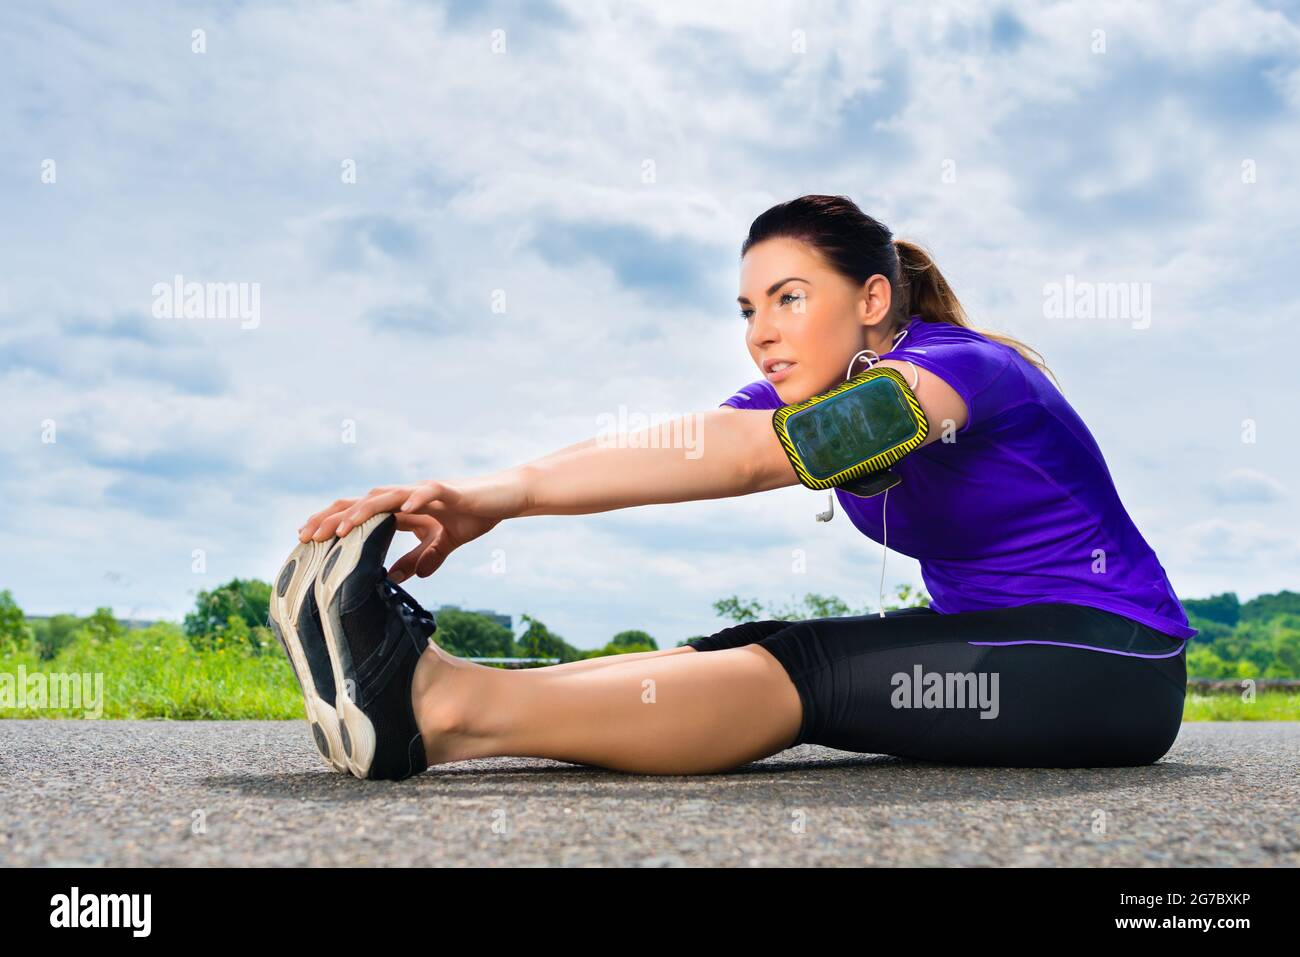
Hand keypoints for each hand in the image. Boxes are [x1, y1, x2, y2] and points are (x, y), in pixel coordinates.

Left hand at [297, 474, 526, 581]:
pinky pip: (428, 493)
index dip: (332, 525)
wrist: (504, 497)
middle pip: (360, 503)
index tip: (306, 541)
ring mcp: (425, 491)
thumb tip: (396, 577)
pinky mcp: (448, 491)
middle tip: (305, 536)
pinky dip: (415, 499)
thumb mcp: (442, 545)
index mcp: (402, 508)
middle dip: (331, 518)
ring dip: (362, 511)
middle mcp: (406, 496)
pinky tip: (403, 508)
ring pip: (386, 497)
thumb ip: (420, 559)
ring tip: (340, 528)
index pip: (359, 514)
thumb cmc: (474, 515)